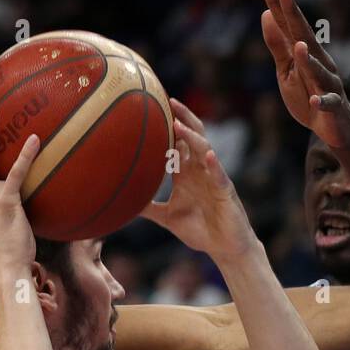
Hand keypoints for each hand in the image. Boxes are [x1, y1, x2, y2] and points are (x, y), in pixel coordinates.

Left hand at [141, 100, 256, 259]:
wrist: (223, 248)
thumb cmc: (199, 230)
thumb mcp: (167, 218)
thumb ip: (148, 208)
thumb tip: (123, 204)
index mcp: (187, 174)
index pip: (178, 143)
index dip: (168, 126)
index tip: (153, 108)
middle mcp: (201, 171)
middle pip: (193, 137)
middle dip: (183, 118)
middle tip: (169, 101)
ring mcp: (214, 178)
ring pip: (205, 150)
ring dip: (192, 136)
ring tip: (179, 124)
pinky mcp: (226, 191)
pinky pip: (220, 175)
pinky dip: (214, 165)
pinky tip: (208, 156)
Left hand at [260, 0, 349, 149]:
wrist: (335, 128)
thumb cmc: (308, 95)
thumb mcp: (286, 72)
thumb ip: (278, 46)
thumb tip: (266, 15)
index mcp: (304, 52)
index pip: (288, 24)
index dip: (277, 4)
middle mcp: (319, 62)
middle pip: (305, 36)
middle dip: (294, 15)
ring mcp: (328, 84)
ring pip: (318, 70)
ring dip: (309, 60)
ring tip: (299, 47)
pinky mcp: (333, 107)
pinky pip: (328, 102)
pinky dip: (321, 101)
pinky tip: (313, 99)